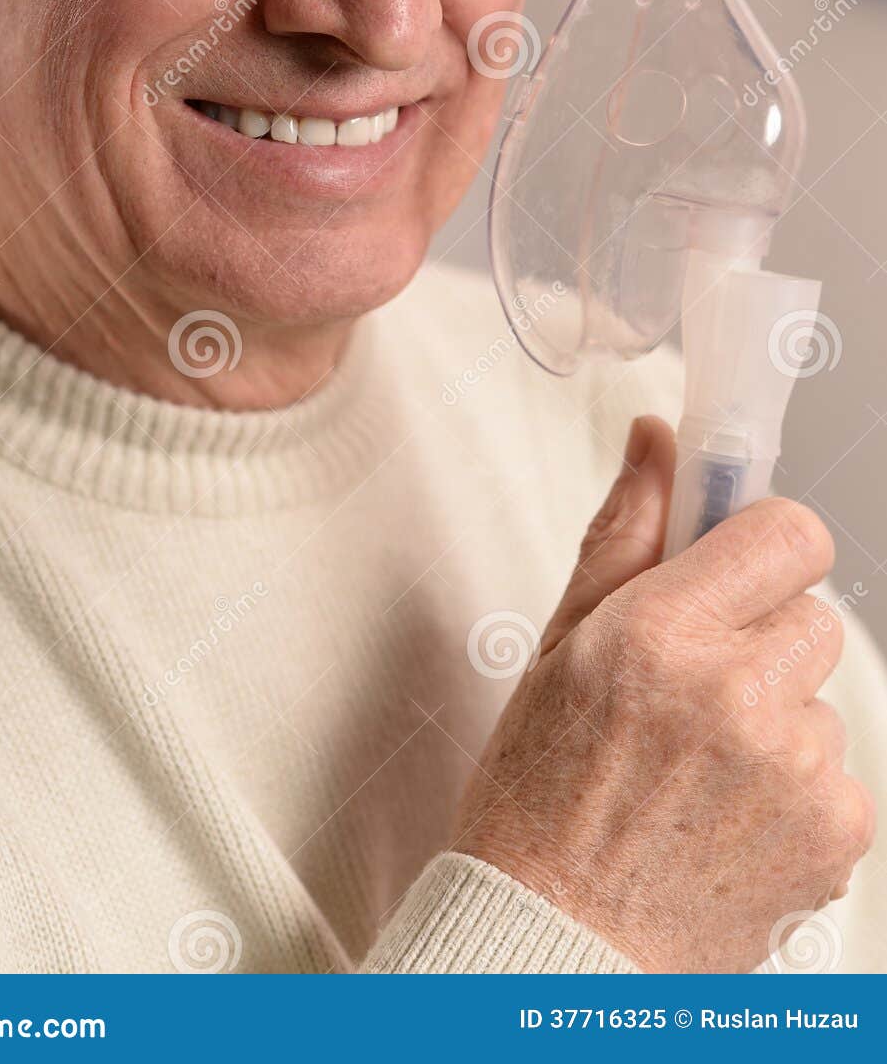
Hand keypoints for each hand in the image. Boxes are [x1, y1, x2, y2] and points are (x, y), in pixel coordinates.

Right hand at [453, 416, 874, 971]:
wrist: (556, 944)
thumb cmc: (541, 795)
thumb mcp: (559, 648)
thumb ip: (624, 534)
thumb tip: (658, 439)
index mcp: (661, 633)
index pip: (789, 532)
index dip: (765, 549)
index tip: (738, 574)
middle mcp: (737, 695)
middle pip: (813, 614)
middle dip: (763, 641)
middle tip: (697, 693)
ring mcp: (795, 770)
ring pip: (822, 699)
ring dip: (777, 722)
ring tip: (701, 774)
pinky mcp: (836, 835)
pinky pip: (840, 773)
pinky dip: (797, 793)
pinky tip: (729, 820)